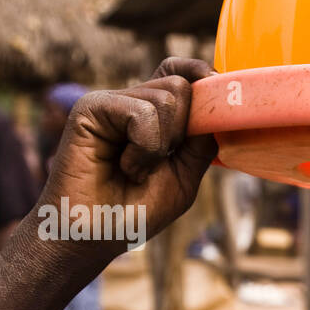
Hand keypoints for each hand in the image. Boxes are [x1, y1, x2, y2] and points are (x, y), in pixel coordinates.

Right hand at [30, 57, 218, 261]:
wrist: (95, 235)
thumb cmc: (135, 211)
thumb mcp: (183, 176)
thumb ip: (201, 142)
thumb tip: (219, 109)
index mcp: (153, 115)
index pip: (180, 73)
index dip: (200, 73)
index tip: (216, 87)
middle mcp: (131, 102)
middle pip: (181, 86)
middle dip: (183, 131)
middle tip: (157, 163)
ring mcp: (110, 102)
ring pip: (167, 98)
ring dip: (160, 147)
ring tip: (135, 170)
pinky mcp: (91, 108)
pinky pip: (141, 113)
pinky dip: (144, 148)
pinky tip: (124, 166)